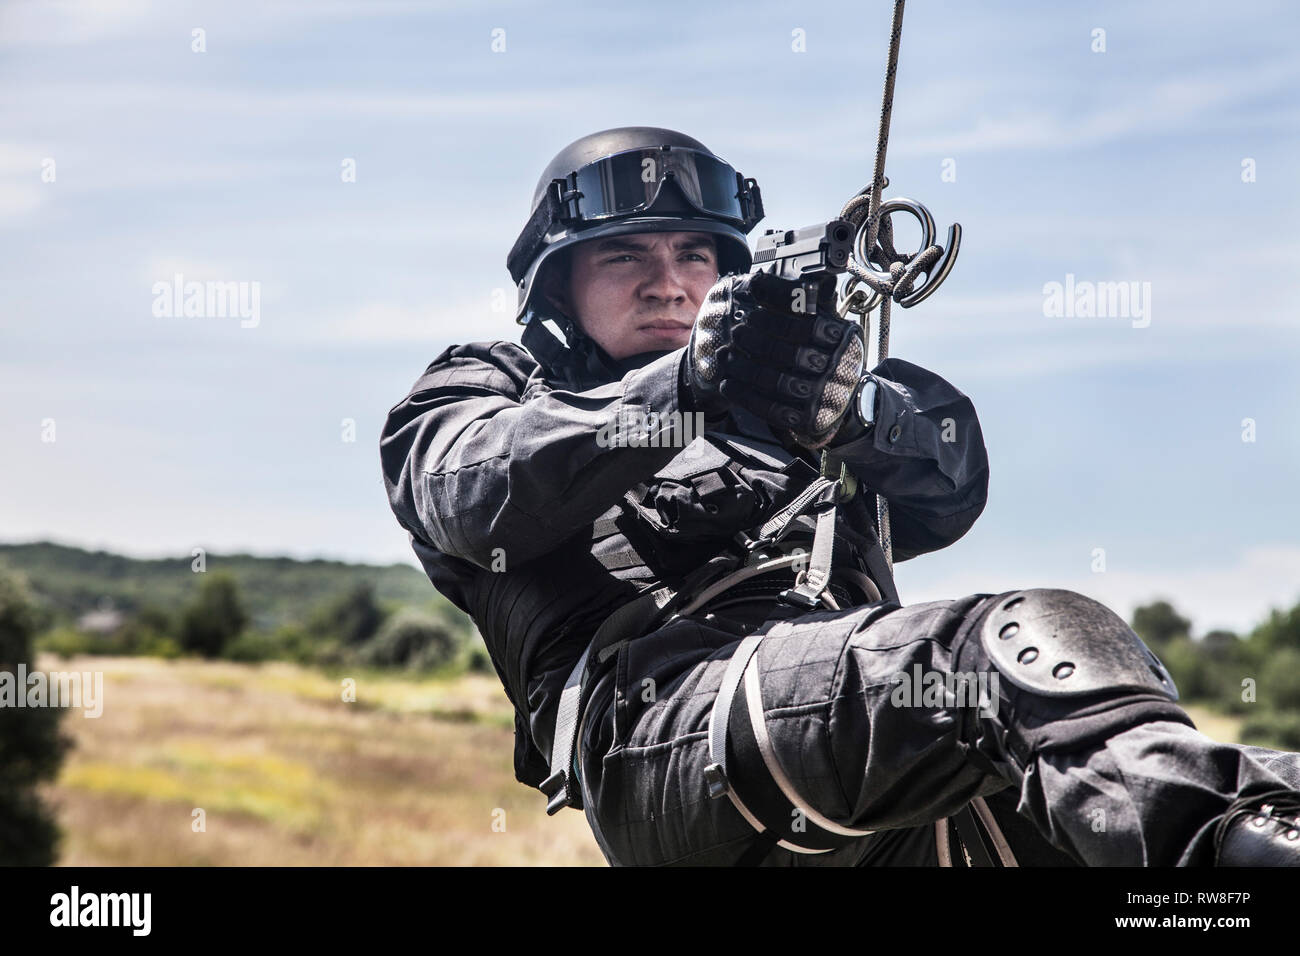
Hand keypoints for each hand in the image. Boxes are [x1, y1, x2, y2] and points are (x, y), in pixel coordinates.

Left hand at [681, 272, 863, 447]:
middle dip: (754, 342)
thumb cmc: (826, 350)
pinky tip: (727, 384)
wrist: (844, 398)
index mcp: (839, 337)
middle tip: (735, 333)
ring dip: (744, 369)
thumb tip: (758, 282)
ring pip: (776, 382)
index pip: (804, 322)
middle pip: (787, 353)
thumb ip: (797, 300)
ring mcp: (821, 396)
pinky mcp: (807, 419)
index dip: (775, 312)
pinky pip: (771, 409)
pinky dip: (745, 396)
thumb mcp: (824, 319)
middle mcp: (835, 366)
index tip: (751, 308)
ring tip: (725, 357)